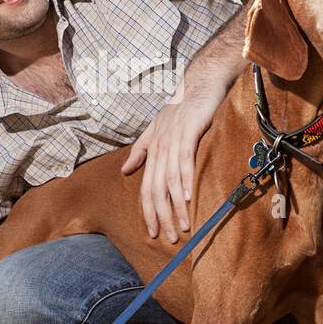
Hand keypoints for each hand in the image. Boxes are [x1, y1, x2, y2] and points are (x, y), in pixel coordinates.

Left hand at [121, 87, 220, 240]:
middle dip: (161, 216)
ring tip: (183, 226)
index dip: (148, 212)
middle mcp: (159, 149)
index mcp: (152, 152)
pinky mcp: (188, 133)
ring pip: (170, 180)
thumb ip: (141, 150)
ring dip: (176, 206)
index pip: (147, 189)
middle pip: (156, 190)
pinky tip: (187, 198)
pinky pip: (184, 160)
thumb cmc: (180, 109)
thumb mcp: (156, 130)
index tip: (153, 233)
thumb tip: (125, 170)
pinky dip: (185, 180)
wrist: (197, 85)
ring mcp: (172, 141)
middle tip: (168, 238)